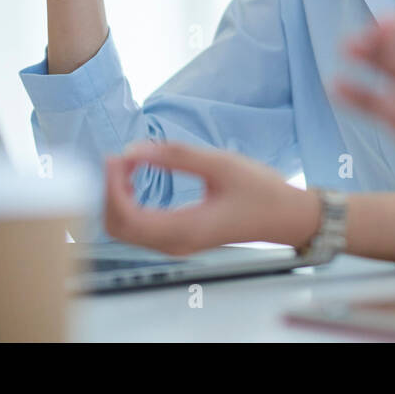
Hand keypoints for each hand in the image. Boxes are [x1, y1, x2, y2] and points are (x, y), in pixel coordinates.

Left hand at [103, 143, 320, 254]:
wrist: (285, 217)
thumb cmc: (260, 192)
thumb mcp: (221, 164)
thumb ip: (177, 156)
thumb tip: (135, 149)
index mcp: (184, 229)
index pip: (127, 217)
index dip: (112, 187)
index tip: (117, 156)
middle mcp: (174, 244)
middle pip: (117, 227)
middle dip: (109, 191)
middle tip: (120, 157)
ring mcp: (174, 245)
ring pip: (125, 229)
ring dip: (117, 196)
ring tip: (127, 164)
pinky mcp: (178, 239)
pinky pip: (139, 227)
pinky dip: (128, 203)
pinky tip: (136, 178)